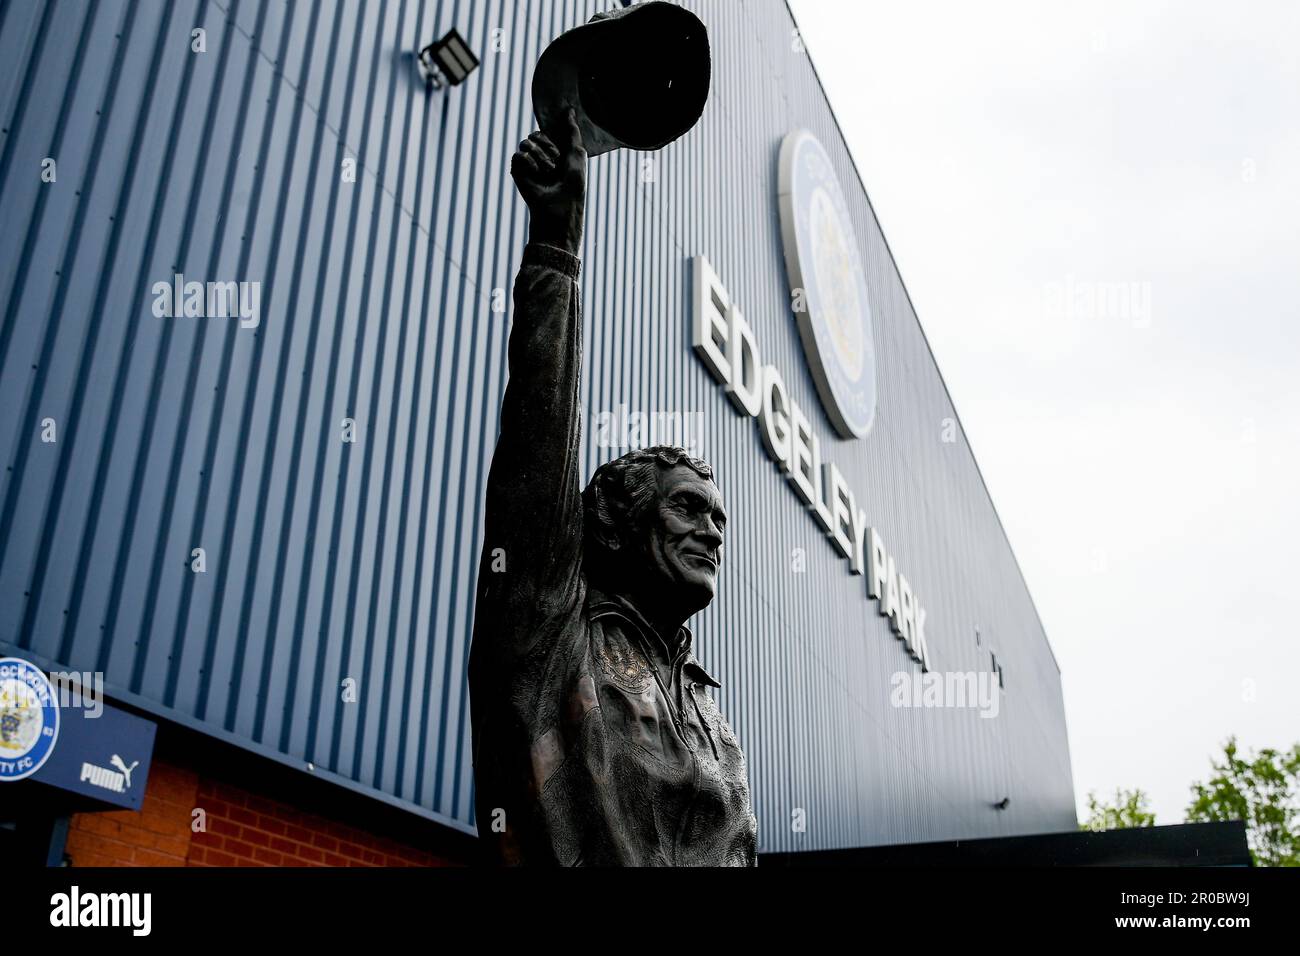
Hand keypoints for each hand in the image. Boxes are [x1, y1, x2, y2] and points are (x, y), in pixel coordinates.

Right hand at [511, 107, 585, 254]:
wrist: (560, 207)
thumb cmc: (573, 184)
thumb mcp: (577, 154)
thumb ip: (573, 132)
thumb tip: (569, 110)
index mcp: (554, 151)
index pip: (546, 131)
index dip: (553, 138)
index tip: (560, 153)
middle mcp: (539, 156)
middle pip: (535, 134)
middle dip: (548, 147)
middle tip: (555, 166)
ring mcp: (528, 164)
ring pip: (526, 142)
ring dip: (540, 157)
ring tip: (547, 172)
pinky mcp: (518, 172)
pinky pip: (517, 155)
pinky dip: (529, 163)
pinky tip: (536, 175)